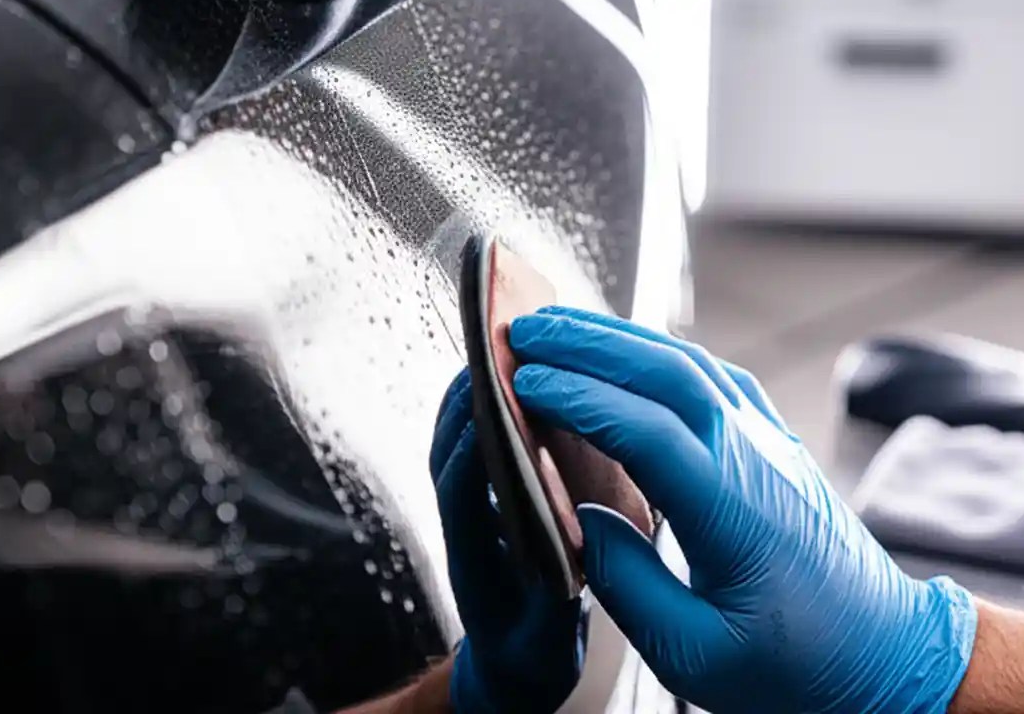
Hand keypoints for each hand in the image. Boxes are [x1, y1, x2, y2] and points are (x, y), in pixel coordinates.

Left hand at [430, 369, 583, 712]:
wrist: (512, 671)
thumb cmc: (531, 656)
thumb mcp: (551, 639)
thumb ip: (559, 601)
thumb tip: (575, 547)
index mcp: (474, 564)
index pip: (459, 494)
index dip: (470, 450)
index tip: (490, 409)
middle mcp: (462, 530)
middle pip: (447, 453)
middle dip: (465, 402)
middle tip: (494, 353)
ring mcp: (468, 515)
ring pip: (454, 445)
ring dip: (470, 399)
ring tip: (502, 353)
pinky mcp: (482, 505)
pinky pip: (475, 449)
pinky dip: (488, 413)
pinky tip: (518, 387)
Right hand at [508, 306, 977, 713]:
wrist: (883, 654)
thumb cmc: (797, 665)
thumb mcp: (694, 653)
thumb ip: (626, 584)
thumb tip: (577, 520)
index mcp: (732, 509)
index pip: (644, 427)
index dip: (578, 399)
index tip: (522, 384)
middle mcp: (754, 456)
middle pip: (664, 370)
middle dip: (586, 342)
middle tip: (523, 330)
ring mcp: (770, 441)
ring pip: (689, 362)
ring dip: (619, 337)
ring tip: (560, 327)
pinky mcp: (774, 442)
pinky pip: (713, 375)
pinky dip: (660, 353)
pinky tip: (628, 352)